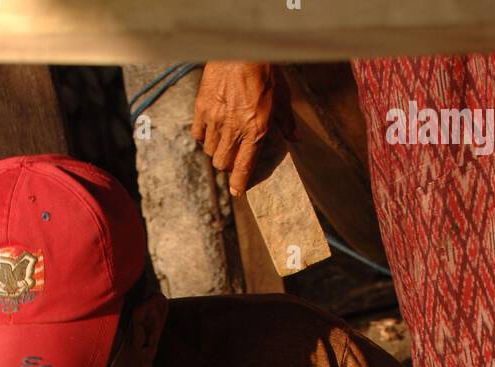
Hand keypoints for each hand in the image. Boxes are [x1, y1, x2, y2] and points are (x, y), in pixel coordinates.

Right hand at [191, 62, 291, 195]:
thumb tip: (295, 139)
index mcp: (256, 130)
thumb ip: (287, 122)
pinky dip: (204, 137)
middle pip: (223, 163)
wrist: (241, 47)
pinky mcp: (202, 108)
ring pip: (211, 151)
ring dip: (217, 151)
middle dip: (228, 165)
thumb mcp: (282, 96)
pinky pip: (199, 134)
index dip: (239, 184)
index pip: (243, 168)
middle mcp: (234, 129)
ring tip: (225, 141)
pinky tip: (212, 129)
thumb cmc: (265, 70)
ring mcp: (216, 119)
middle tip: (233, 158)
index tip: (237, 191)